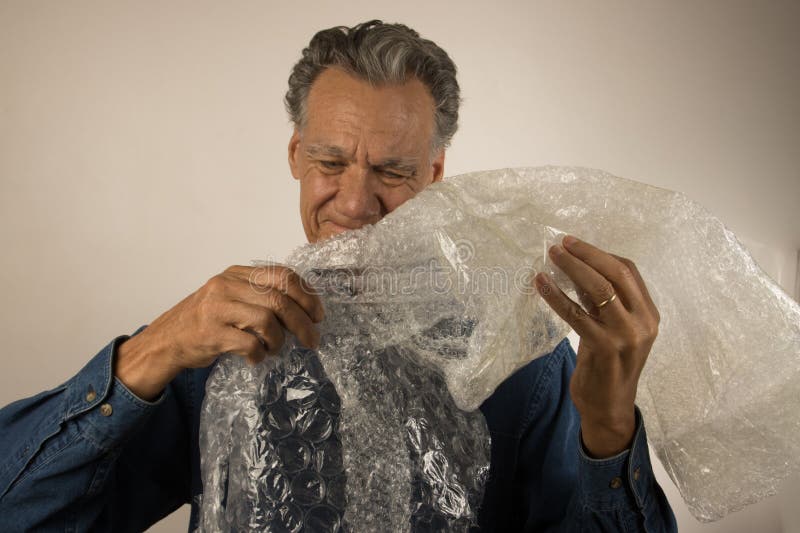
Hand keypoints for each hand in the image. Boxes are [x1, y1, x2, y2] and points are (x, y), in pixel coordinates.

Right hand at [116, 264, 324, 399]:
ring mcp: (217, 308)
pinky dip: (259, 354)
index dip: (307, 295)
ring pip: (267, 321)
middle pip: (280, 299)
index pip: (283, 275)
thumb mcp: (231, 297)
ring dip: (279, 341)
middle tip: (312, 339)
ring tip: (275, 349)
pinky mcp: (211, 333)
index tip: (318, 314)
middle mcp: (226, 285)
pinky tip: (256, 357)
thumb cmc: (205, 320)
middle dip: (303, 322)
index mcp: (236, 273)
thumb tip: (304, 307)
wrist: (165, 341)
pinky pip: (249, 344)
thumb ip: (260, 294)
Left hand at [534, 235, 659, 457]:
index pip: (628, 272)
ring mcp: (626, 335)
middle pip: (616, 274)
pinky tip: (540, 284)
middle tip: (562, 243)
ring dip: (572, 268)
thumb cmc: (607, 367)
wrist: (609, 409)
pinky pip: (576, 314)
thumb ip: (600, 303)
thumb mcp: (610, 329)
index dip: (601, 255)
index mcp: (649, 314)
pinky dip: (556, 296)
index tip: (576, 245)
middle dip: (587, 254)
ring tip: (551, 256)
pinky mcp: (605, 348)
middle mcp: (643, 322)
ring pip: (598, 289)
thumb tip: (576, 270)